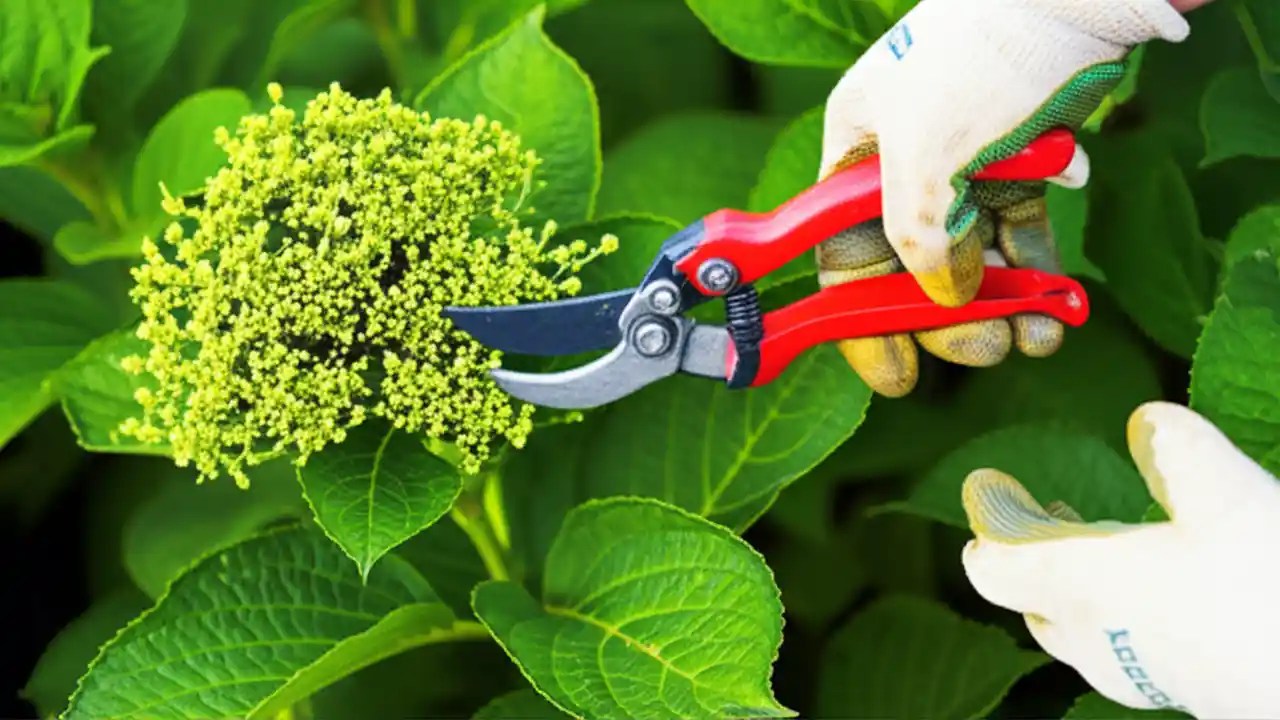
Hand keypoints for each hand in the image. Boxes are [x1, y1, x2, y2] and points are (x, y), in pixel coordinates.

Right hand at [818, 0, 1189, 395]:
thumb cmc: (979, 58)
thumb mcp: (925, 153)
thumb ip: (916, 234)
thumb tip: (941, 295)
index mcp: (854, 162)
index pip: (844, 260)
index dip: (862, 322)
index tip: (895, 375)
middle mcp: (901, 173)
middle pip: (910, 272)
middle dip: (946, 321)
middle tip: (984, 350)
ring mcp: (960, 173)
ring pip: (969, 262)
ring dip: (999, 308)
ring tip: (1033, 336)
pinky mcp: (1014, 171)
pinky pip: (1016, 239)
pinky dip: (1033, 275)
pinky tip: (1056, 309)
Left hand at [961, 402, 1279, 718]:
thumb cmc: (1264, 590)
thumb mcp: (1226, 495)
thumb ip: (1177, 450)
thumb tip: (1143, 421)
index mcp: (1079, 585)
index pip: (994, 565)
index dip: (989, 521)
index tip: (990, 483)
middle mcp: (1092, 637)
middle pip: (1029, 598)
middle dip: (1029, 550)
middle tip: (1049, 508)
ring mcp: (1132, 674)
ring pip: (1074, 629)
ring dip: (1073, 583)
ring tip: (1104, 543)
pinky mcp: (1175, 692)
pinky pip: (1120, 648)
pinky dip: (1118, 610)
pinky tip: (1161, 591)